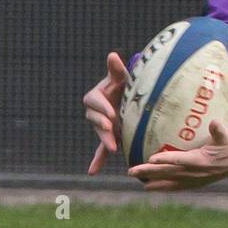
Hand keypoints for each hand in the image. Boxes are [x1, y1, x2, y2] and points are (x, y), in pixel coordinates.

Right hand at [83, 51, 130, 174]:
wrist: (135, 98)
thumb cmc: (128, 85)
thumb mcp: (123, 78)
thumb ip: (116, 70)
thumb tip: (112, 55)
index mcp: (98, 96)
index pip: (93, 100)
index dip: (101, 107)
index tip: (111, 113)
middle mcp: (98, 111)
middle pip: (95, 118)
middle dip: (102, 124)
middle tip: (110, 128)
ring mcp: (103, 125)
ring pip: (100, 133)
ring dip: (105, 140)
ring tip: (113, 147)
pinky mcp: (110, 136)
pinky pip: (101, 149)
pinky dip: (97, 160)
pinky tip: (92, 172)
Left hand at [127, 120, 227, 190]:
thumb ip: (220, 130)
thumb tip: (215, 122)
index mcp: (202, 160)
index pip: (179, 160)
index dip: (165, 160)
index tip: (150, 159)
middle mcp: (197, 172)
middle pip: (169, 173)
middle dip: (150, 173)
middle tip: (132, 171)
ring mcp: (197, 179)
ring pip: (172, 183)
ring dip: (155, 183)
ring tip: (141, 184)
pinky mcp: (199, 182)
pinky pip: (179, 186)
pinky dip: (167, 187)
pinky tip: (157, 187)